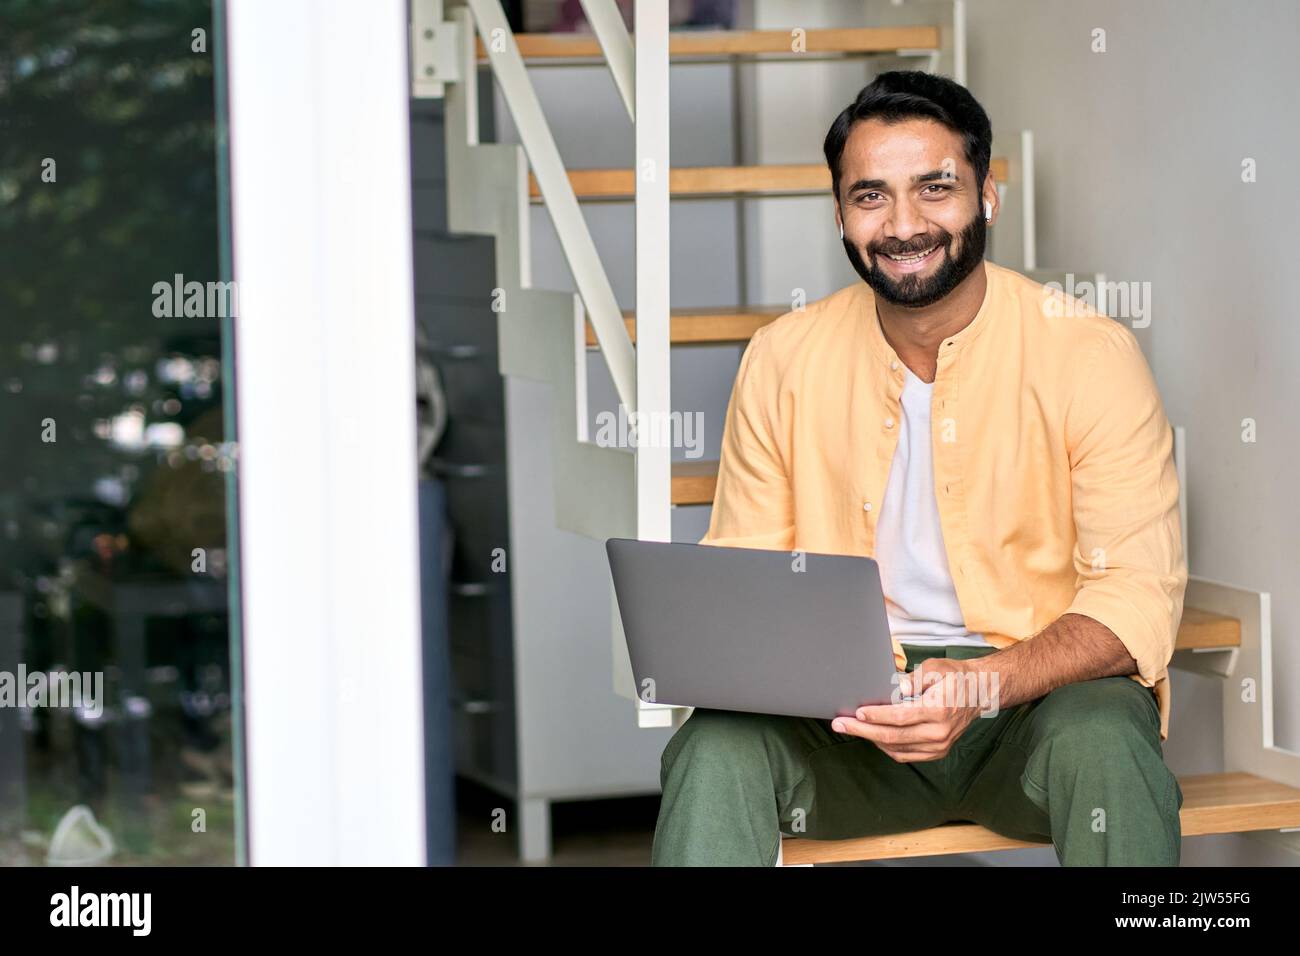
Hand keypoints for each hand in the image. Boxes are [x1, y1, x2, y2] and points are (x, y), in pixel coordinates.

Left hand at [830, 657, 984, 762]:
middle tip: (839, 724)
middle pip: (893, 737)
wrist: (980, 692)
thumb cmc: (955, 677)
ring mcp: (938, 745)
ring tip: (852, 728)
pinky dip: (886, 747)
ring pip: (896, 749)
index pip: (899, 717)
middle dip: (862, 731)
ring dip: (871, 740)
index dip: (876, 716)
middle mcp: (938, 732)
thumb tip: (892, 689)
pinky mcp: (937, 752)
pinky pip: (905, 755)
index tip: (857, 713)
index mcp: (938, 710)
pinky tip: (872, 736)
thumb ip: (912, 679)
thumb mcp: (935, 668)